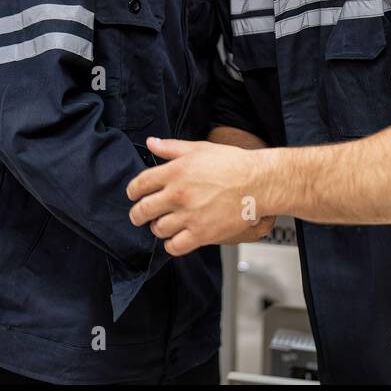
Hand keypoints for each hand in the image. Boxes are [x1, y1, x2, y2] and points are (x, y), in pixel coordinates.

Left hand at [127, 137, 275, 255]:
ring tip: (164, 224)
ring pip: (158, 229)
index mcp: (174, 172)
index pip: (139, 185)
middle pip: (142, 211)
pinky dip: (171, 244)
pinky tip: (176, 237)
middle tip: (140, 215)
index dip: (132, 191)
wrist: (258, 183)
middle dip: (138, 214)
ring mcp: (189, 216)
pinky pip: (174, 246)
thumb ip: (171, 147)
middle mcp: (178, 195)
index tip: (134, 195)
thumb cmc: (232, 164)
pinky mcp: (201, 234)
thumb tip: (151, 143)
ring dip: (158, 228)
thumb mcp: (199, 148)